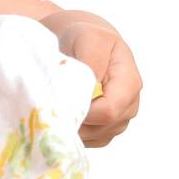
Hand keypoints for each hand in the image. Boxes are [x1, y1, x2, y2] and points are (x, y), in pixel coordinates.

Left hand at [42, 12, 141, 147]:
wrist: (85, 43)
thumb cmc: (86, 37)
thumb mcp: (88, 38)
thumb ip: (90, 63)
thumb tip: (90, 90)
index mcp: (130, 83)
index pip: (109, 110)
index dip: (83, 110)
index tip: (58, 99)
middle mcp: (129, 106)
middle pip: (101, 127)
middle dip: (73, 118)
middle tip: (48, 105)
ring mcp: (119, 120)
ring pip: (93, 136)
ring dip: (70, 125)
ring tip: (53, 106)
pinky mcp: (105, 129)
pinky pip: (88, 140)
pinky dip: (71, 131)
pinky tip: (60, 114)